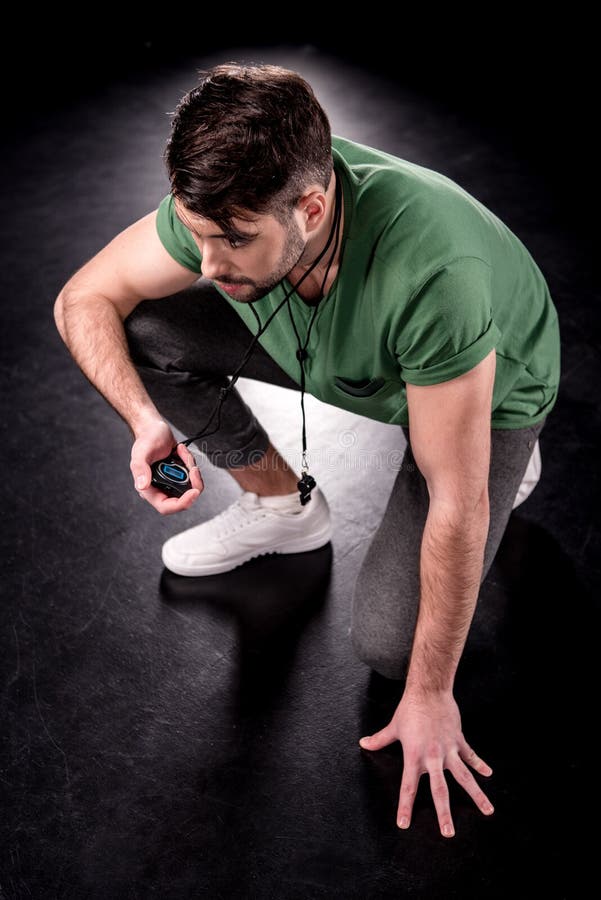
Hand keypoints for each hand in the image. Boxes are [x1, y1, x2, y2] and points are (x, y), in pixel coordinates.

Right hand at [130, 419, 202, 514]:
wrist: (154, 428)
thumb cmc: (146, 440)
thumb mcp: (141, 452)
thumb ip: (140, 469)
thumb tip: (142, 486)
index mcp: (148, 489)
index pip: (166, 507)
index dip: (182, 503)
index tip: (194, 492)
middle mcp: (160, 488)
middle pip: (184, 497)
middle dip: (192, 481)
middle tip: (191, 466)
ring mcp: (171, 482)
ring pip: (191, 485)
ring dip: (190, 467)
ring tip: (181, 452)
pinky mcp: (180, 474)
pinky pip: (192, 474)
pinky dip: (190, 461)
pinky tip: (180, 451)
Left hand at [358, 691, 493, 836]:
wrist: (429, 691)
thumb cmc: (410, 709)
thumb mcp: (393, 727)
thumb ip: (379, 740)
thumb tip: (364, 743)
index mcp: (414, 757)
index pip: (408, 787)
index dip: (405, 806)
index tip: (404, 824)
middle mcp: (433, 757)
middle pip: (440, 791)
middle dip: (444, 813)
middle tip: (448, 833)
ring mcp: (448, 750)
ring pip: (464, 777)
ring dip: (476, 795)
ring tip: (487, 811)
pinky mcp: (459, 740)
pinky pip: (471, 756)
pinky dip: (480, 765)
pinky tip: (489, 775)